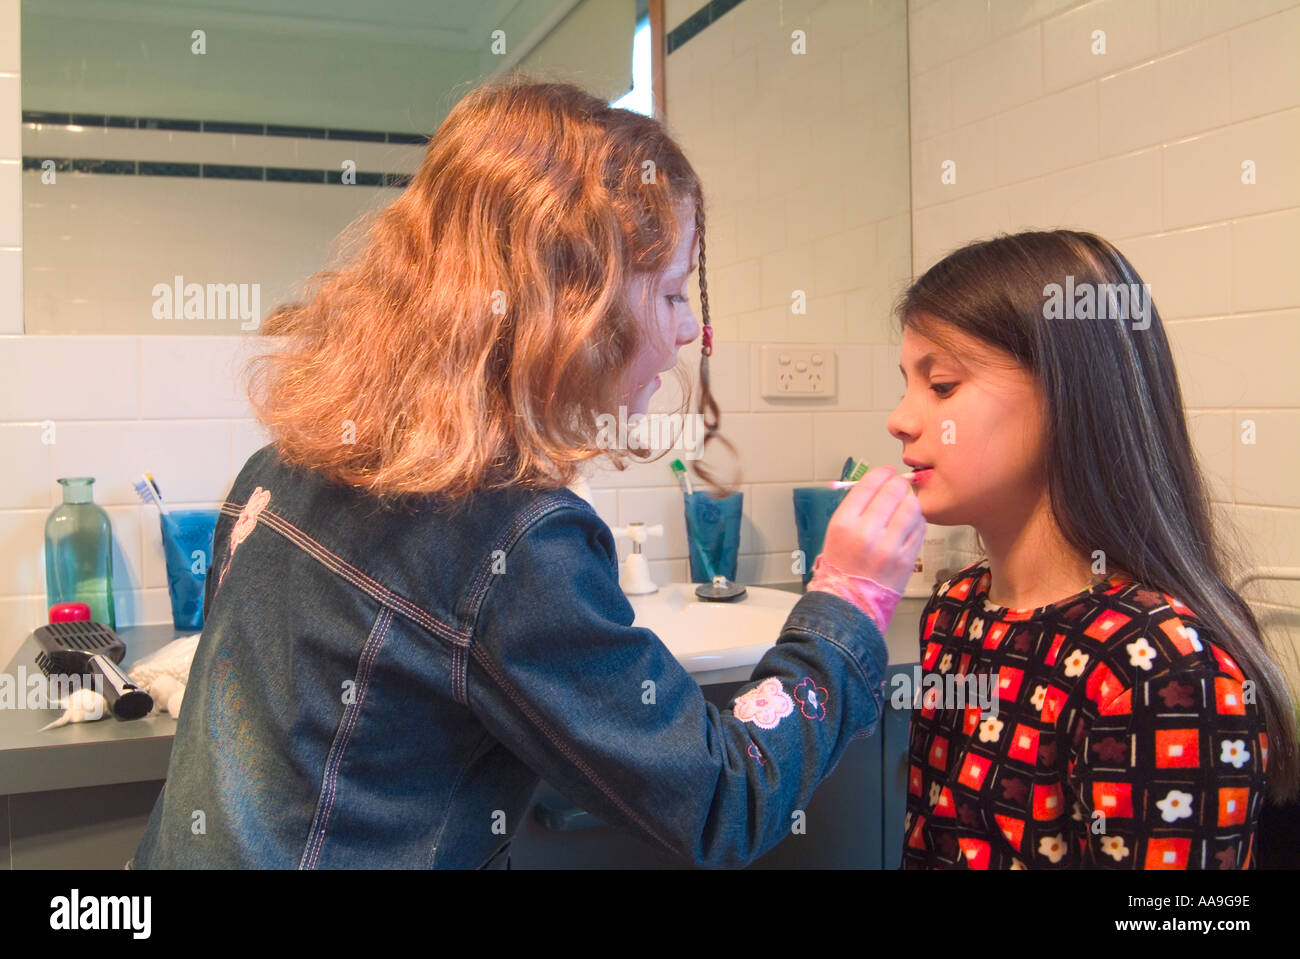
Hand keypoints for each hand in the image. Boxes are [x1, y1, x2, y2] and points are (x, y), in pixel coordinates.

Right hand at [807, 466, 925, 630]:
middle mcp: (867, 532)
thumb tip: (882, 482)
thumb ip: (858, 506)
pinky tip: (908, 526)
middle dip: (899, 484)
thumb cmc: (842, 564)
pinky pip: (921, 527)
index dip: (882, 473)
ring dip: (910, 502)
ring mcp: (889, 547)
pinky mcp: (907, 559)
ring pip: (912, 507)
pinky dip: (917, 521)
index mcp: (844, 522)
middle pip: (894, 491)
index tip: (887, 473)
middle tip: (899, 487)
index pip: (869, 483)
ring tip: (904, 508)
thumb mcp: (837, 531)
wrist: (849, 603)